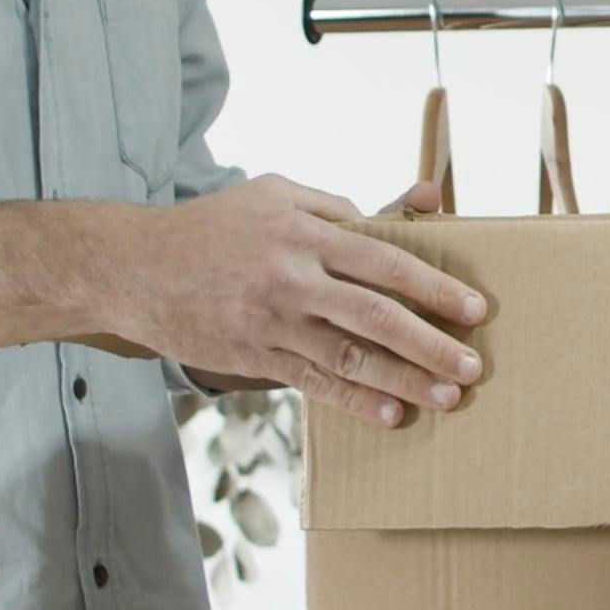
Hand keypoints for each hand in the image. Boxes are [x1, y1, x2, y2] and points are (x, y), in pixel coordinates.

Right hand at [107, 177, 489, 427]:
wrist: (134, 267)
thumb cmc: (214, 227)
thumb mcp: (274, 195)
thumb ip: (338, 206)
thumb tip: (404, 212)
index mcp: (303, 232)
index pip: (385, 260)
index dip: (434, 287)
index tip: (474, 309)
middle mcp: (292, 279)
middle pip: (376, 316)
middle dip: (431, 344)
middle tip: (472, 365)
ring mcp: (272, 322)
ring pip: (351, 357)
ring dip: (404, 380)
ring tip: (446, 397)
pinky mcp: (254, 356)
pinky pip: (314, 383)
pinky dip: (355, 401)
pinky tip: (391, 414)